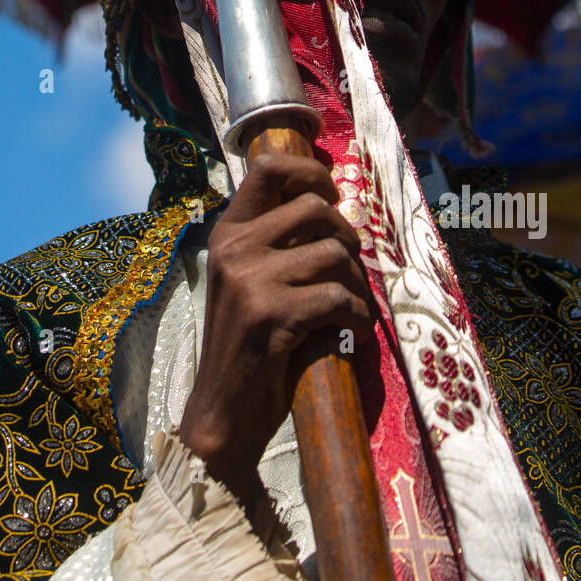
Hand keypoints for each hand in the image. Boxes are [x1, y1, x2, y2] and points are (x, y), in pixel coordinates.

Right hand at [179, 153, 370, 506]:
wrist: (223, 412)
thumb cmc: (249, 346)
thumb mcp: (251, 282)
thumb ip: (277, 244)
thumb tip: (331, 206)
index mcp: (228, 233)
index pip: (266, 168)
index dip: (309, 170)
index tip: (331, 191)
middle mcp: (234, 248)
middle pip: (314, 207)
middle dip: (346, 235)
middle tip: (349, 267)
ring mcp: (249, 279)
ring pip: (333, 254)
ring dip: (356, 284)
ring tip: (351, 308)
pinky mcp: (270, 314)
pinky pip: (338, 298)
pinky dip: (357, 317)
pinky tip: (352, 333)